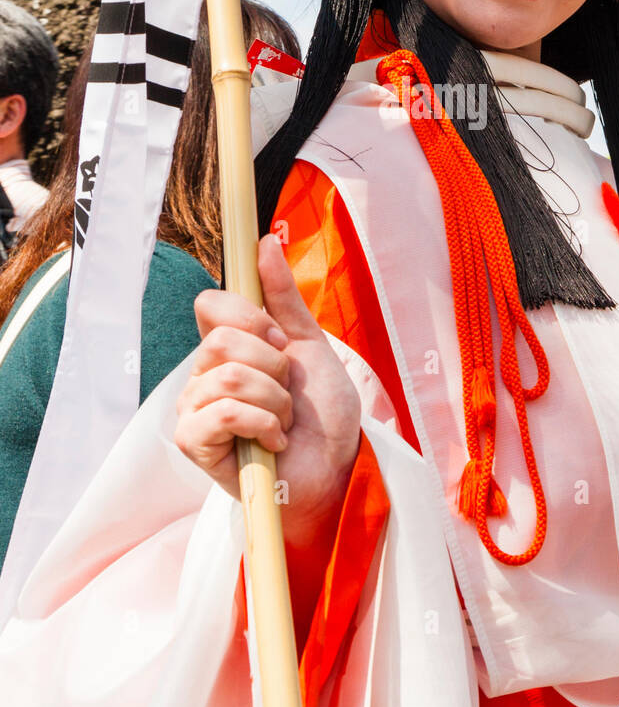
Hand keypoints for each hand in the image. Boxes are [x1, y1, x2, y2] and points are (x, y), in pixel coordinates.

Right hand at [175, 234, 360, 546]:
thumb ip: (284, 297)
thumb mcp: (310, 344)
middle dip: (273, 368)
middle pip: (222, 341)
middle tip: (288, 393)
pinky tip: (273, 441)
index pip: (209, 305)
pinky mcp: (195, 445)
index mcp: (226, 347)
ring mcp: (195, 410)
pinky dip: (263, 425)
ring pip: (227, 377)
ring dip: (275, 401)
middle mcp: (203, 375)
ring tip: (284, 421)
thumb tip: (267, 240)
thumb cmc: (322, 412)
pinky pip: (223, 414)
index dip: (250, 317)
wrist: (336, 466)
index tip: (280, 341)